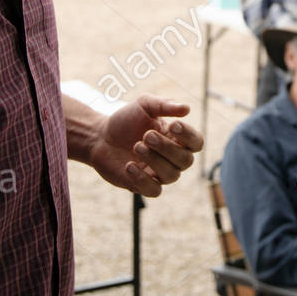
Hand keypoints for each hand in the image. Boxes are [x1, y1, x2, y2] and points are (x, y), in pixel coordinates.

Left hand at [86, 96, 202, 196]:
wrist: (100, 136)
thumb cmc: (126, 120)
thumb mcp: (144, 105)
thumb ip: (164, 105)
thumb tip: (186, 108)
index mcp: (177, 139)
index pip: (196, 142)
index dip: (189, 135)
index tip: (173, 125)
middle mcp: (173, 158)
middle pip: (185, 160)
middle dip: (167, 148)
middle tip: (147, 135)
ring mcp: (159, 173)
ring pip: (171, 175)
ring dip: (155, 161)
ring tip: (136, 146)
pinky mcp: (143, 185)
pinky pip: (154, 190)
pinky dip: (143, 179)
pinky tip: (129, 166)